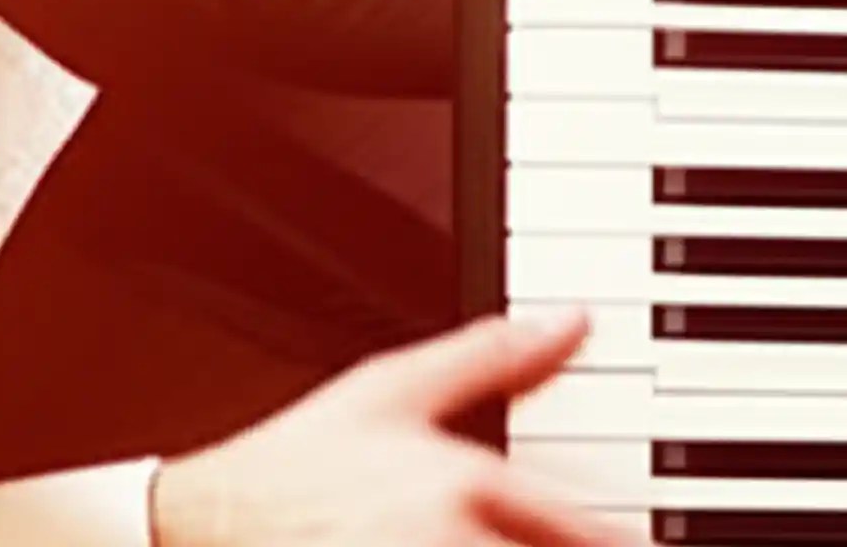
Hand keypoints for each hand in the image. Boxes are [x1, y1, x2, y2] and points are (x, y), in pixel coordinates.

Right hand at [153, 309, 646, 545]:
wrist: (200, 528)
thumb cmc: (293, 467)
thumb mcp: (390, 390)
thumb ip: (492, 355)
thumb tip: (571, 321)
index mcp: (464, 483)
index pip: (588, 531)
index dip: (631, 539)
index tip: (646, 539)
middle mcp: (450, 546)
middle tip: (633, 540)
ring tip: (566, 545)